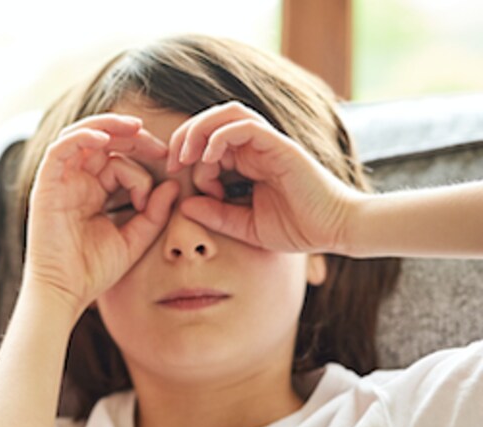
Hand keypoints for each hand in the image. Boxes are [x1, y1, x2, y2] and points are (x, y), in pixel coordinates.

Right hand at [25, 114, 175, 314]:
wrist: (65, 291)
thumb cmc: (94, 271)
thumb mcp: (135, 239)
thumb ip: (155, 214)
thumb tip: (172, 185)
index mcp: (94, 193)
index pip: (120, 161)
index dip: (144, 161)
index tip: (169, 169)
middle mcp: (76, 182)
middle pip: (103, 142)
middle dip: (133, 137)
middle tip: (160, 146)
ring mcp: (60, 182)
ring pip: (82, 136)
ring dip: (108, 126)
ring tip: (135, 128)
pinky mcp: (46, 184)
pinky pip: (61, 149)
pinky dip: (81, 137)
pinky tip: (105, 139)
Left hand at [170, 101, 357, 253]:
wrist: (336, 230)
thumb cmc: (297, 228)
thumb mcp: (244, 226)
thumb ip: (215, 215)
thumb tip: (184, 205)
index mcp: (247, 162)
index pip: (207, 139)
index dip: (187, 156)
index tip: (180, 182)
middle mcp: (256, 147)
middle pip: (213, 119)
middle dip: (184, 135)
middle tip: (172, 163)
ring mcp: (269, 144)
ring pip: (227, 113)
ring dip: (199, 129)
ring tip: (186, 156)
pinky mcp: (281, 146)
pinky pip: (246, 126)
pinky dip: (221, 136)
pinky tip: (210, 158)